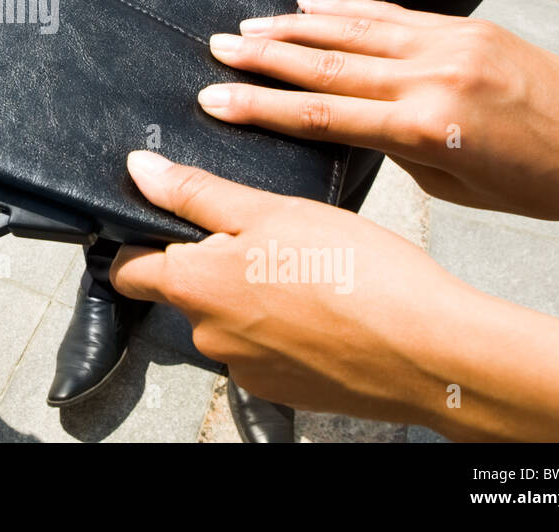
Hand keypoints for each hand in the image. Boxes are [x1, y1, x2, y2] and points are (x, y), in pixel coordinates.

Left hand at [111, 151, 558, 440]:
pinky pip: (270, 348)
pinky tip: (328, 305)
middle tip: (271, 232)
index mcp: (193, 288)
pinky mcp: (287, 390)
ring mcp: (247, 369)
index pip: (129, 269)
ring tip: (310, 267)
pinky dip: (289, 325)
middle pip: (189, 289)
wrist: (429, 354)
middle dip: (218, 260)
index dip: (137, 240)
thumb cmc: (353, 274)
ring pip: (234, 318)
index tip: (163, 219)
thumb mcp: (270, 210)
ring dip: (257, 292)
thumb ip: (197, 192)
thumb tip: (139, 169)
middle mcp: (208, 337)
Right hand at [199, 0, 558, 219]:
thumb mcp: (454, 185)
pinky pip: (391, 13)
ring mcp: (448, 44)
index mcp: (425, 128)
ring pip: (352, 30)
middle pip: (324, 64)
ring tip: (247, 26)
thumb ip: (396, 148)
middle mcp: (431, 77)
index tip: (215, 97)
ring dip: (293, 26)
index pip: (321, 113)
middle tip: (216, 48)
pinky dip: (346, 8)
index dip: (260, 105)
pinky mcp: (465, 25)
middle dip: (262, 57)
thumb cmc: (541, 183)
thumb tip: (354, 119)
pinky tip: (309, 4)